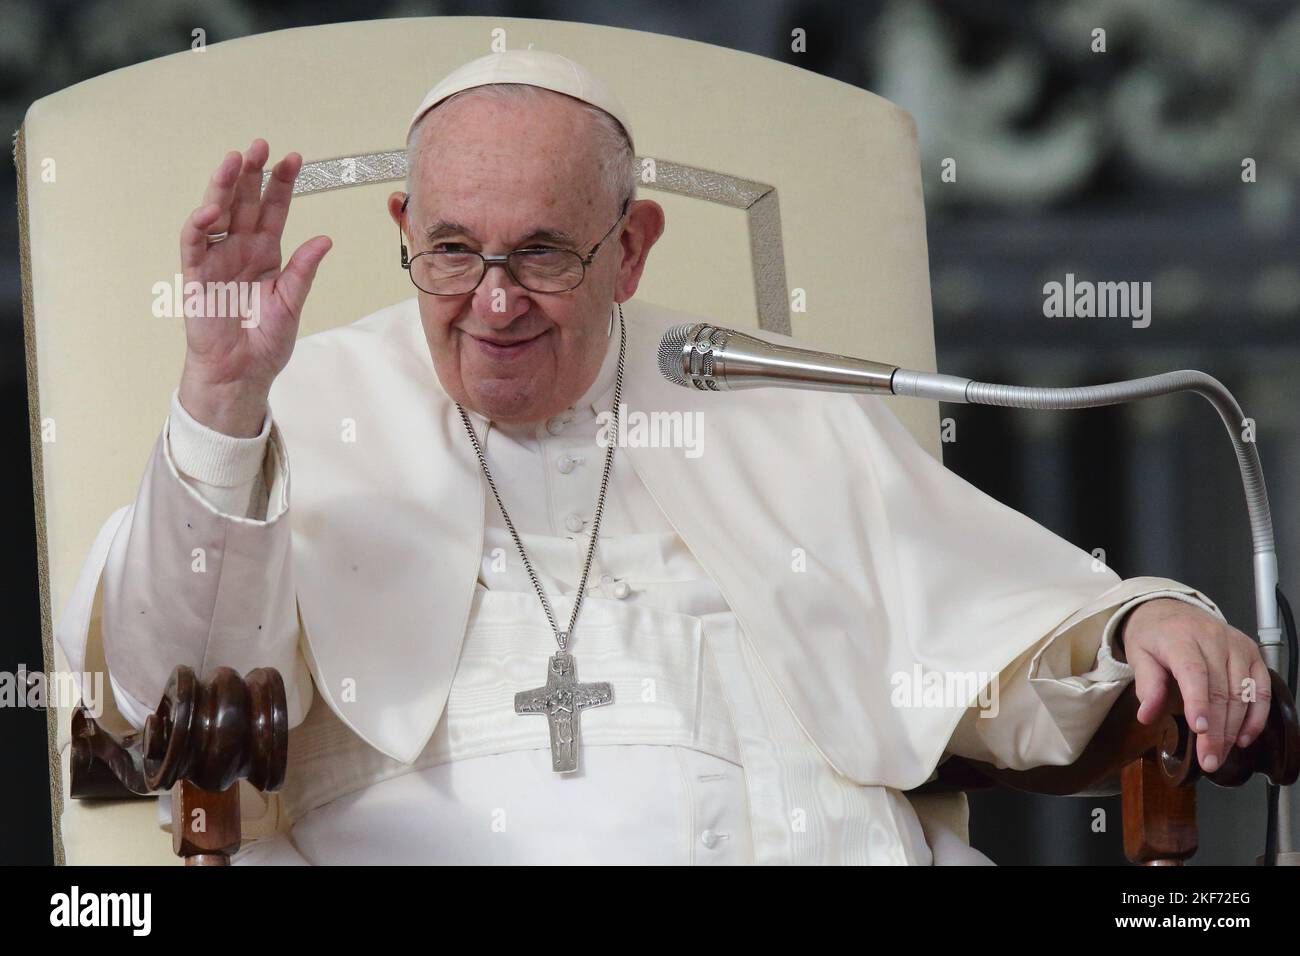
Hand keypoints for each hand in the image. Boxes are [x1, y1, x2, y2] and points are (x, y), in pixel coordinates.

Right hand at [178, 139, 331, 435]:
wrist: (242, 373)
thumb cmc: (265, 343)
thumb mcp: (292, 304)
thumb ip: (303, 271)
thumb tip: (324, 239)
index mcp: (266, 253)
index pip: (274, 210)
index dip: (282, 185)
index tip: (294, 159)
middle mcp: (240, 249)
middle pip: (245, 202)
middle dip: (252, 173)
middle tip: (261, 145)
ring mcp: (217, 259)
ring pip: (218, 213)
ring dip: (224, 186)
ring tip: (235, 160)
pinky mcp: (196, 275)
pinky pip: (194, 243)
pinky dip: (199, 224)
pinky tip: (211, 207)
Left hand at [1119, 597, 1270, 771]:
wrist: (1170, 609)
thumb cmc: (1154, 635)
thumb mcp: (1139, 654)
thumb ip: (1146, 684)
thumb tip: (1146, 716)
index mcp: (1181, 639)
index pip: (1194, 672)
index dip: (1198, 702)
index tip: (1199, 730)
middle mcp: (1213, 640)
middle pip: (1220, 690)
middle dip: (1216, 730)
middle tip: (1208, 760)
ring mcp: (1237, 647)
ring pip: (1243, 694)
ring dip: (1234, 729)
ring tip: (1220, 755)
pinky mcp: (1252, 654)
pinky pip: (1262, 689)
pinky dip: (1256, 716)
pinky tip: (1243, 737)